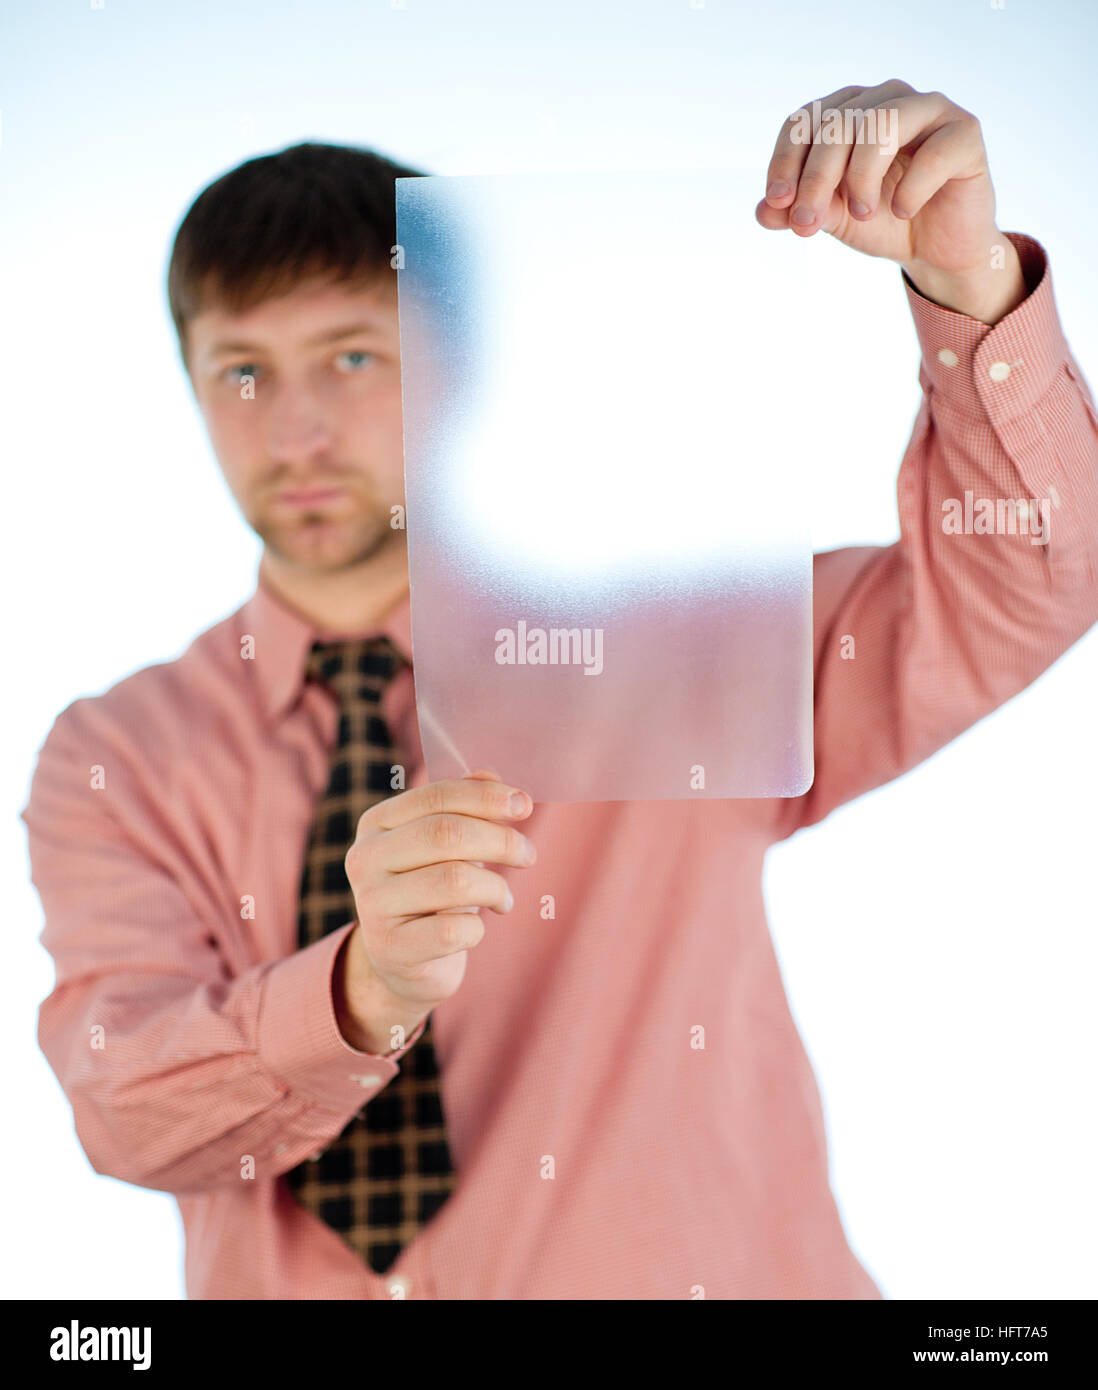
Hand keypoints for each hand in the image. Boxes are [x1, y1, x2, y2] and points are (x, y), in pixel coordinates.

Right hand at [337, 769, 535, 1050]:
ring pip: (455, 881)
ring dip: (495, 888)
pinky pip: (454, 929)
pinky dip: (478, 928)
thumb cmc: (428, 893)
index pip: (435, 797)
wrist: (401, 963)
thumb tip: (493, 775)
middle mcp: (365, 859)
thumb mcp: (441, 848)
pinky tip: (477, 928)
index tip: (524, 805)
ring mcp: (373, 905)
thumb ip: (463, 808)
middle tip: (528, 855)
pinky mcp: (392, 948)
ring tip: (503, 899)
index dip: (485, 797)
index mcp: (375, 824)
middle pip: (446, 834)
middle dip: (501, 840)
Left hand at [755, 79, 1026, 322]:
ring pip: (881, 123)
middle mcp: (888, 98)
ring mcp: (930, 109)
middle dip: (816, 178)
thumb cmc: (884, 222)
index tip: (777, 202)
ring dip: (861, 176)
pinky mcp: (965, 132)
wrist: (937, 250)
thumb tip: (763, 211)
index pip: (805, 121)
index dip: (785, 160)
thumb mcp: (833, 218)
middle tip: (808, 224)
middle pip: (838, 123)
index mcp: (850, 111)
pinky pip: (933, 150)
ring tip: (861, 215)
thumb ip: (798, 211)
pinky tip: (902, 212)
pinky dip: (911, 187)